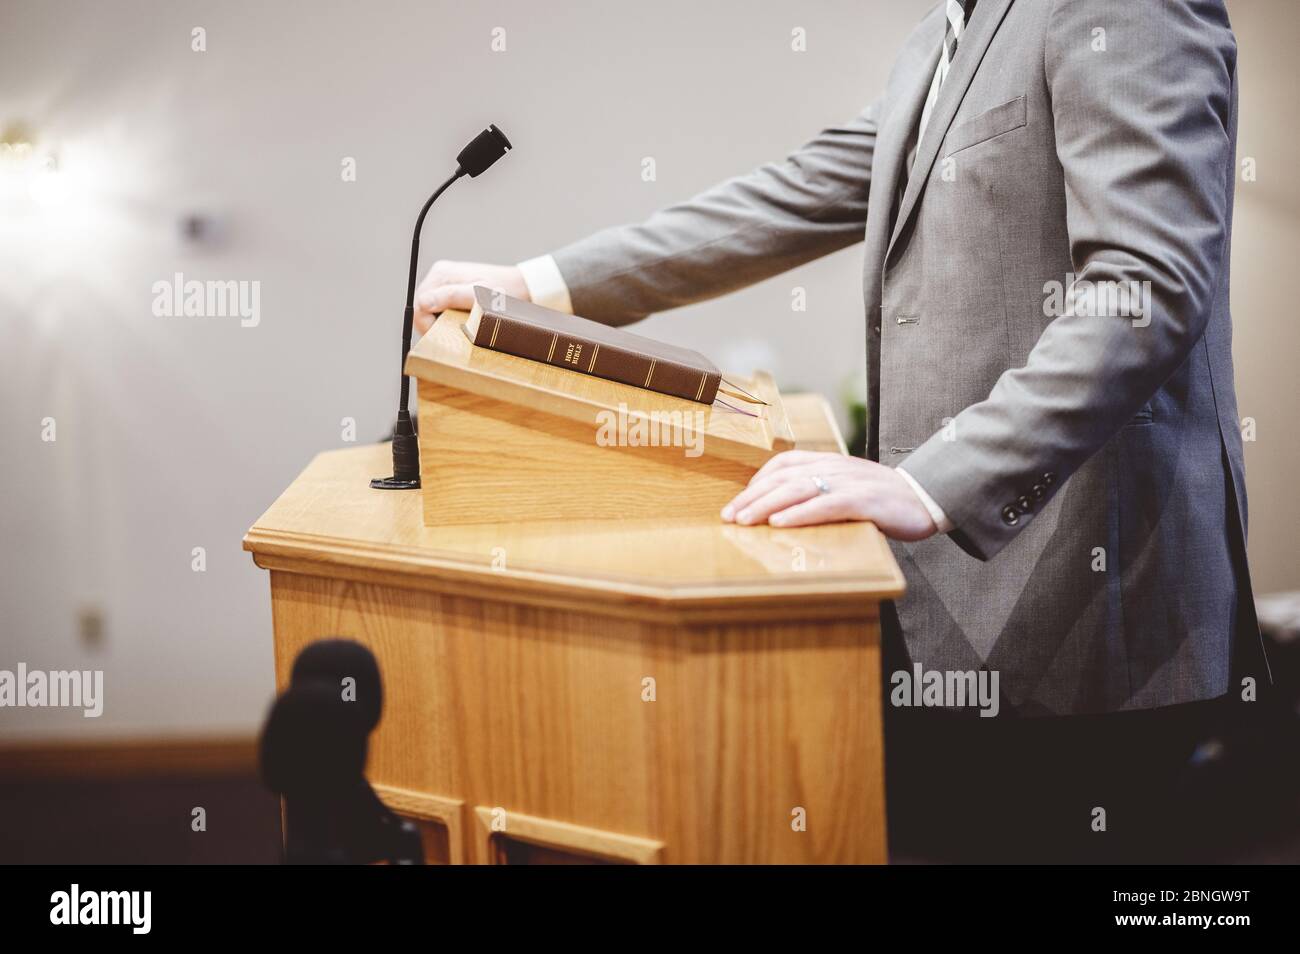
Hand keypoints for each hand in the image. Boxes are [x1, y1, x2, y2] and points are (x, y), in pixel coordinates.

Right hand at [412, 260, 529, 333]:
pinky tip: (462, 322)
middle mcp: (440, 276)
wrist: (520, 287)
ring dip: (442, 323)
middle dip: (434, 325)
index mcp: (441, 274)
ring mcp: (445, 284)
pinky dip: (448, 320)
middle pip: (422, 308)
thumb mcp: (479, 295)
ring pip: (430, 311)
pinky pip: (441, 310)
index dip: (426, 325)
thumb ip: (452, 297)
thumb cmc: (504, 291)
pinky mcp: (452, 291)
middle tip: (453, 335)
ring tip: (460, 327)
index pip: (418, 305)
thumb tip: (424, 303)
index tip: (443, 336)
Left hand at [720, 451, 938, 540]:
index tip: (737, 503)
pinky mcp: (864, 500)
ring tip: (744, 521)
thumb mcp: (845, 490)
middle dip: (751, 497)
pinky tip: (780, 524)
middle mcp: (834, 467)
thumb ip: (818, 493)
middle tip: (728, 516)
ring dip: (766, 505)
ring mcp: (849, 482)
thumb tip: (781, 511)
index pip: (782, 465)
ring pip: (798, 489)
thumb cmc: (882, 500)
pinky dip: (800, 514)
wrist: (926, 498)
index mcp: (828, 462)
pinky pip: (826, 505)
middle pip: (783, 478)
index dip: (756, 482)